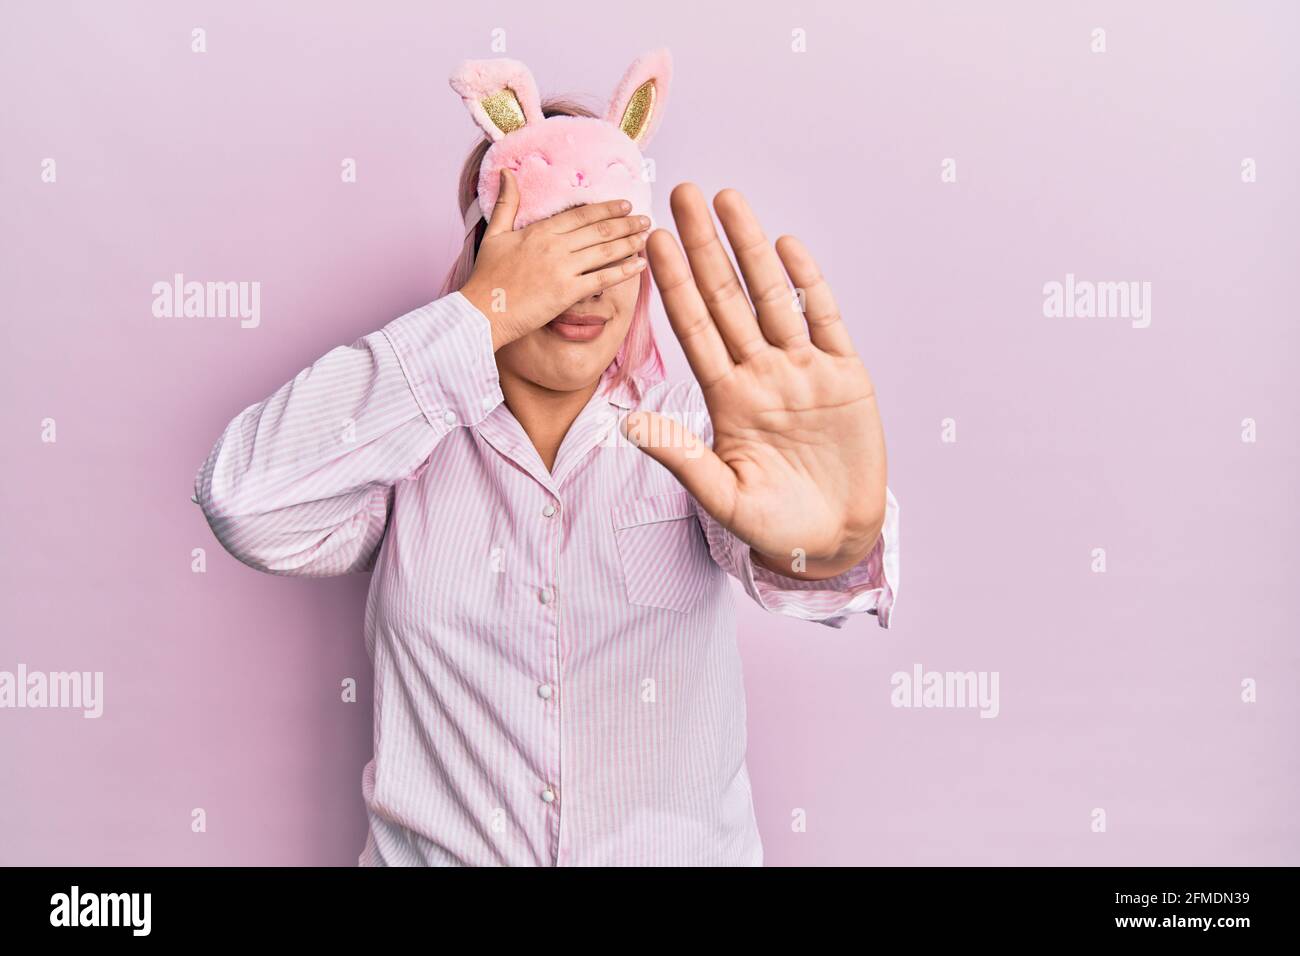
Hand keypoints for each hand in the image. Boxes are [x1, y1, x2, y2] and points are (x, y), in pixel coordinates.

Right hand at [459, 169, 651, 349]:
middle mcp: (554, 246)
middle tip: (645, 219)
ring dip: (629, 242)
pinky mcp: (567, 293)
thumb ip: (506, 203)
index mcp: (539, 231)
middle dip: (625, 223)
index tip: (624, 205)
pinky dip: (624, 271)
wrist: (481, 312)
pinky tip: (640, 265)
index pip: (580, 215)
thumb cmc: (486, 277)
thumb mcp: (493, 234)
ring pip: (604, 251)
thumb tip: (506, 172)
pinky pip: (602, 279)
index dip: (605, 208)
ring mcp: (562, 269)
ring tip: (646, 236)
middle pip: (598, 230)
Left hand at [625, 184, 886, 579]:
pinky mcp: (844, 375)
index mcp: (726, 399)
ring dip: (750, 249)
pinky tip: (787, 246)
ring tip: (729, 200)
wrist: (833, 541)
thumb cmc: (774, 525)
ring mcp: (802, 370)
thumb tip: (629, 424)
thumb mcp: (724, 496)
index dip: (672, 283)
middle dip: (703, 246)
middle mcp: (759, 373)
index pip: (693, 328)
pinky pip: (823, 320)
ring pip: (771, 297)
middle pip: (726, 297)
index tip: (649, 240)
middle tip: (681, 193)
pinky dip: (807, 284)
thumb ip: (681, 457)